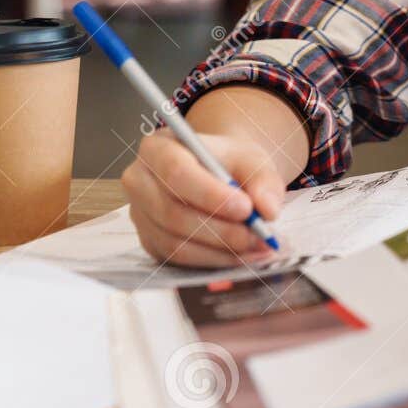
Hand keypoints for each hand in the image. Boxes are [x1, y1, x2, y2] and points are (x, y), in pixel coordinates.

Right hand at [120, 127, 288, 268]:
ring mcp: (141, 215)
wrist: (219, 173)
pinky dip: (214, 259)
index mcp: (158, 148)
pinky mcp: (150, 241)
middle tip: (257, 235)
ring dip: (220, 250)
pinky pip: (178, 258)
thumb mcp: (252, 160)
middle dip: (220, 230)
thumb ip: (263, 181)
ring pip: (175, 242)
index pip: (176, 172)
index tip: (246, 208)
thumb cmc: (229, 162)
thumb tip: (268, 209)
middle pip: (172, 213)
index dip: (210, 194)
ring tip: (257, 246)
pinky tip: (241, 254)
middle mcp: (140, 181)